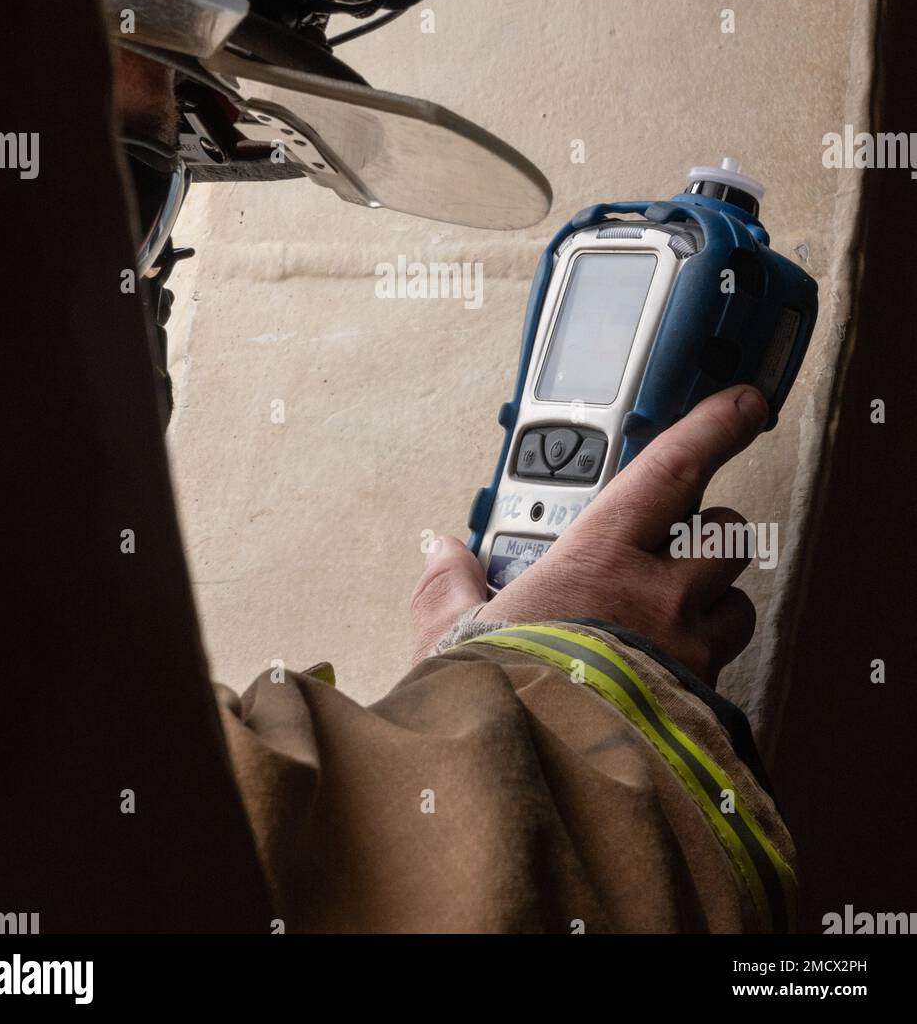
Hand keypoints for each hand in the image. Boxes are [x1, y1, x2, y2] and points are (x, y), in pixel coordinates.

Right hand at [410, 385, 768, 685]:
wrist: (537, 781)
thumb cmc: (497, 701)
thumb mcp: (452, 638)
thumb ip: (449, 588)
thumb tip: (441, 552)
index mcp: (600, 556)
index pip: (672, 469)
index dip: (714, 426)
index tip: (743, 402)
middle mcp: (657, 595)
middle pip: (725, 534)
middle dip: (710, 532)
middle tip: (671, 544)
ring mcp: (687, 651)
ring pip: (735, 605)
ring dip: (713, 602)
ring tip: (667, 616)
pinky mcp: (701, 704)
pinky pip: (721, 669)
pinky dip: (702, 663)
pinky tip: (662, 674)